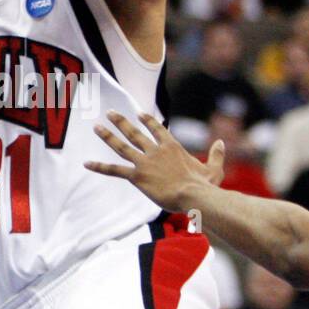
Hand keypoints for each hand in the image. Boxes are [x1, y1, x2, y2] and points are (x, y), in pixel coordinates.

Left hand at [85, 110, 224, 212]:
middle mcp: (155, 151)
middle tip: (110, 113)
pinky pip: (115, 170)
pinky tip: (87, 163)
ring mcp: (145, 162)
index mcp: (172, 147)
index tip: (139, 113)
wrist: (193, 195)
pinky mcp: (137, 176)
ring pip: (122, 146)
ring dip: (108, 136)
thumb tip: (221, 142)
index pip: (157, 128)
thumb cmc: (205, 185)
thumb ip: (217, 154)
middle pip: (135, 133)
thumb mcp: (215, 168)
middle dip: (121, 122)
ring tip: (97, 127)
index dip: (147, 120)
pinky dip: (100, 166)